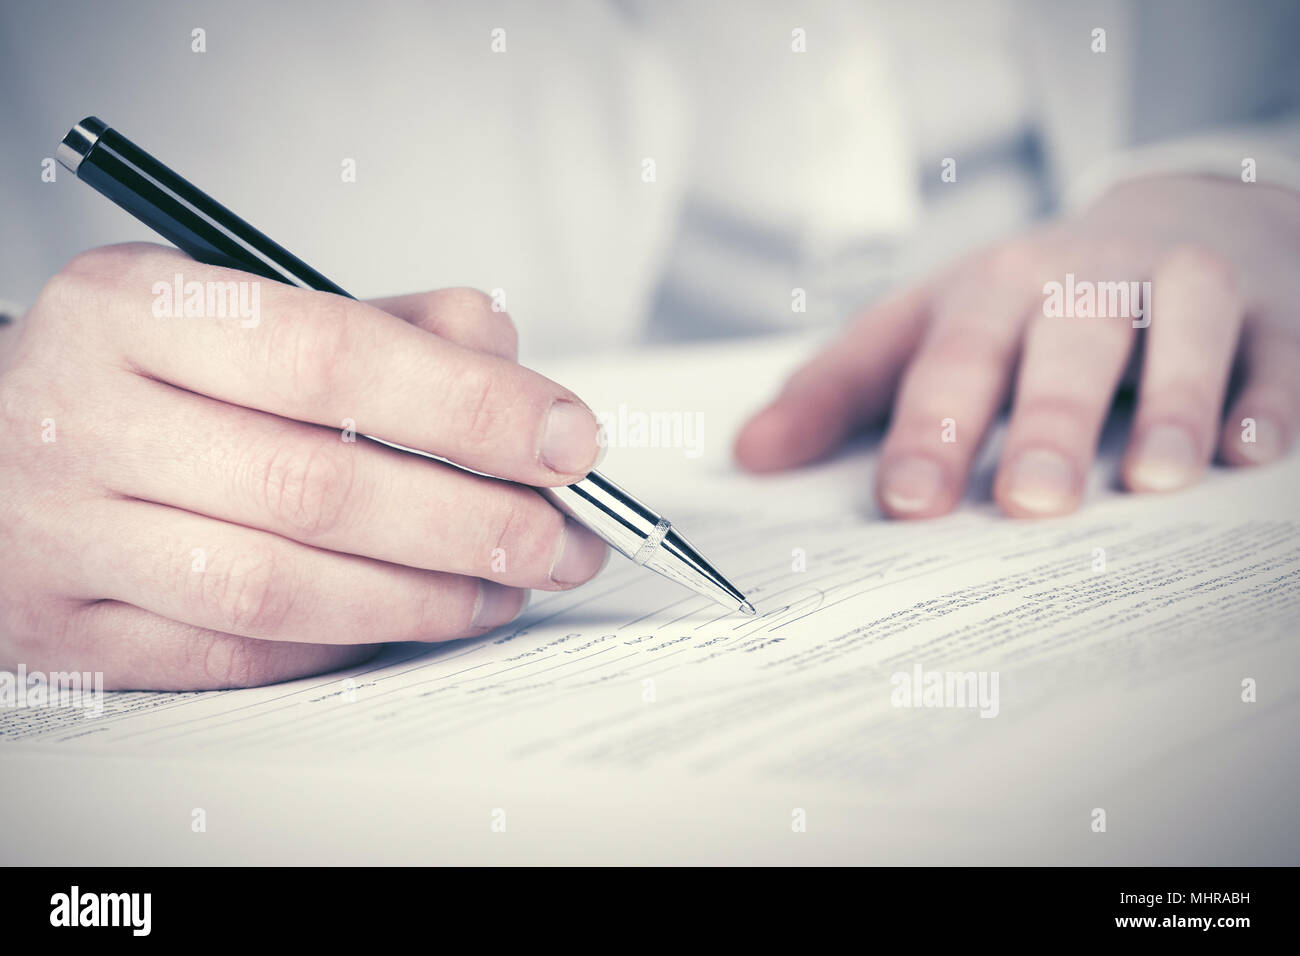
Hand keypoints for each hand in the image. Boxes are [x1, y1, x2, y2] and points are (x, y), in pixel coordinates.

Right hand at [0, 244, 607, 688]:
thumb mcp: (234, 305)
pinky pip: (239, 656)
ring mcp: (70, 539)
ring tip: (508, 585)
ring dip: (425, 596)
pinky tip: (413, 618)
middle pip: (317, 487)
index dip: (470, 407)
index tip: (567, 439)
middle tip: (563, 535)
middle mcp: (89, 421)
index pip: (331, 356)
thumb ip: (379, 323)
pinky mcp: (75, 633)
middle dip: (473, 520)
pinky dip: (347, 642)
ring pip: (281, 589)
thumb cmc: (139, 372)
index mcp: (134, 310)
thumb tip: (509, 359)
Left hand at [736, 175, 1299, 516]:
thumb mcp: (924, 330)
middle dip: (1045, 420)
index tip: (906, 503)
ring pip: (1178, 333)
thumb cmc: (1026, 302)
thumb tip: (750, 459)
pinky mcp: (1268, 309)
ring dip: (1168, 405)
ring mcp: (1179, 287)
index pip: (951, 358)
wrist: (1168, 223)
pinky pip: (1276, 349)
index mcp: (989, 293)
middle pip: (1061, 344)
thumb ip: (839, 394)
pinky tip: (1250, 452)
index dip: (926, 428)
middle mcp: (1082, 281)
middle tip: (1028, 500)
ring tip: (1153, 481)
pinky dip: (1267, 396)